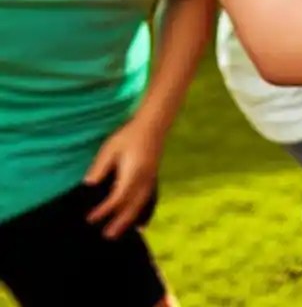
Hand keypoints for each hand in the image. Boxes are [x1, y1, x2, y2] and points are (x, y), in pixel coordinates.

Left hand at [84, 117, 162, 238]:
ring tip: (121, 234)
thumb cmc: (128, 136)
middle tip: (107, 236)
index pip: (118, 197)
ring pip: (141, 206)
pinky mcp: (152, 180)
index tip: (90, 219)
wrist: (153, 126)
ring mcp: (150, 180)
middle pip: (132, 206)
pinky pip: (148, 202)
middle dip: (119, 222)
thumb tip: (88, 185)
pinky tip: (140, 225)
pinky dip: (143, 214)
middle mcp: (144, 180)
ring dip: (130, 221)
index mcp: (133, 172)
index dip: (104, 210)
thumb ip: (100, 167)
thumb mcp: (110, 149)